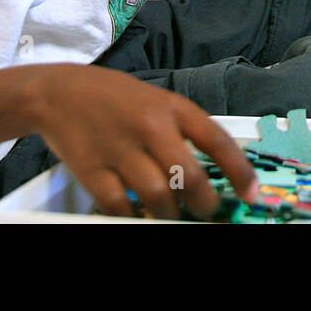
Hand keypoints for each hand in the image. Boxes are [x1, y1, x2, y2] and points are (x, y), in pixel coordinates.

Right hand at [29, 66, 256, 219]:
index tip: (252, 195)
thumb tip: (210, 175)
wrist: (59, 93)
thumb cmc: (116, 99)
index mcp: (173, 107)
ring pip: (159, 197)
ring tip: (170, 214)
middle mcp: (150, 127)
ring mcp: (120, 149)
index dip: (240, 172)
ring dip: (169, 214)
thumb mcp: (157, 101)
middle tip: (207, 213)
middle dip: (205, 205)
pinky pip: (121, 207)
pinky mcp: (93, 170)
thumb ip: (182, 132)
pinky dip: (133, 218)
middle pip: (190, 178)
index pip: (217, 141)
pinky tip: (136, 214)